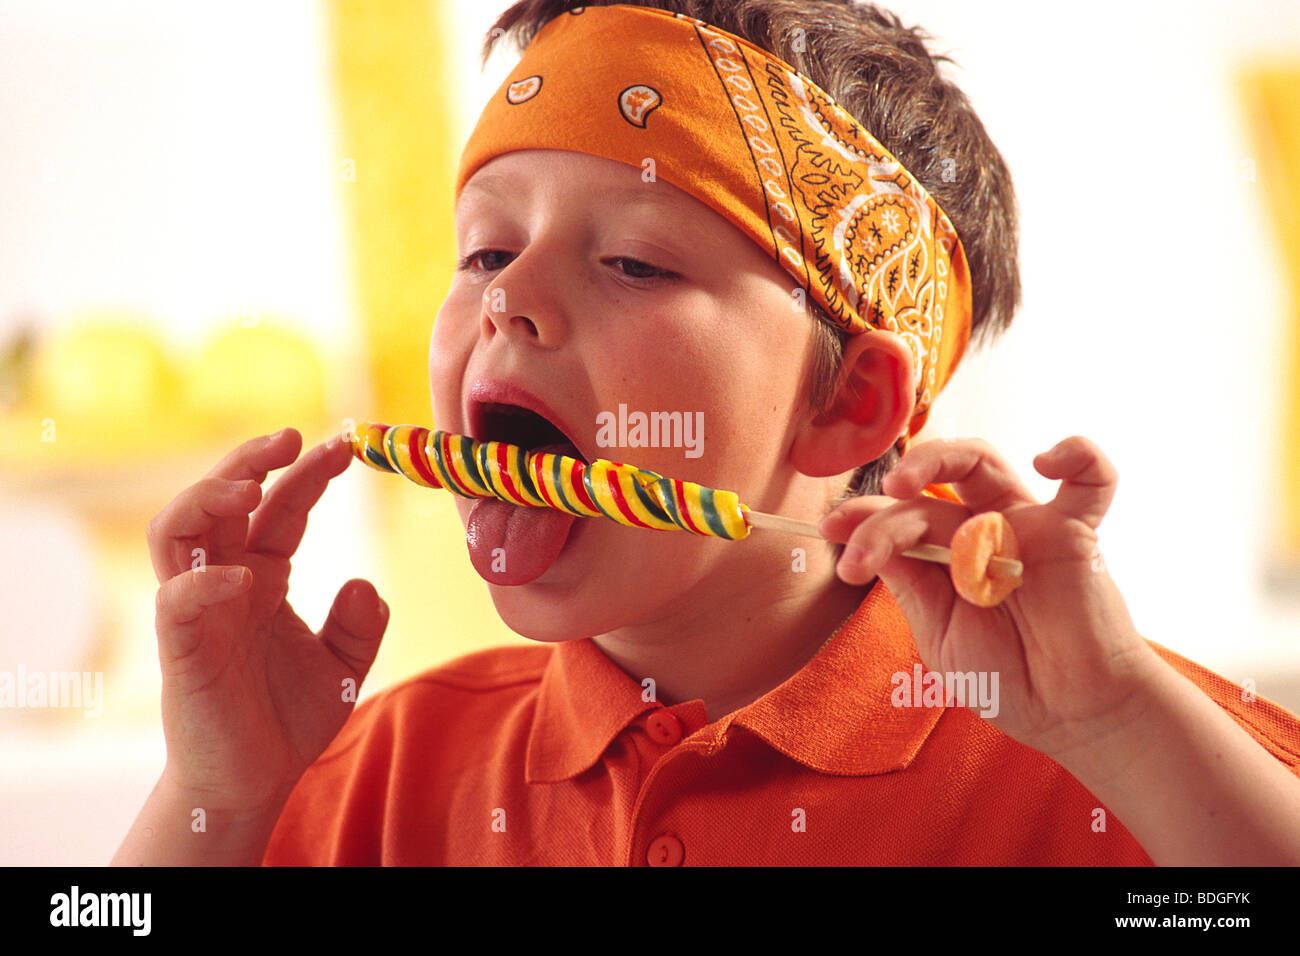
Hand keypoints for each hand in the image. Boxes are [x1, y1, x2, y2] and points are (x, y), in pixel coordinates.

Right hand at [147, 428, 388, 813]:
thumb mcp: (345, 666)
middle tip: (291, 437)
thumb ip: (362, 624)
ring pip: (177, 530)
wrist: (254, 782)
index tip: (347, 446)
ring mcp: (198, 610)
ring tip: (253, 484)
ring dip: (208, 497)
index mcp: (263, 574)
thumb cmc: (288, 718)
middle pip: (218, 499)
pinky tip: (247, 580)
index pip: (281, 508)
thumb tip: (365, 583)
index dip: (309, 474)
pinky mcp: (181, 649)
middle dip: (249, 460)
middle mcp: (226, 581)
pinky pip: (177, 602)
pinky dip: (204, 583)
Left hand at [818, 436, 1159, 759]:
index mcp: (944, 553)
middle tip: (871, 502)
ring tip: (901, 482)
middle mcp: (981, 529)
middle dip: (898, 481)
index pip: (900, 517)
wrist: (1069, 713)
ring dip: (939, 459)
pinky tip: (1048, 460)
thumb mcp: (939, 633)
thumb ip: (912, 584)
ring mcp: (1027, 524)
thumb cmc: (1006, 676)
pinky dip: (1078, 455)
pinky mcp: (1075, 532)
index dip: (863, 519)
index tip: (829, 529)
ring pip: (983, 463)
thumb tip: (868, 542)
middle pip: (936, 480)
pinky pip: (1089, 481)